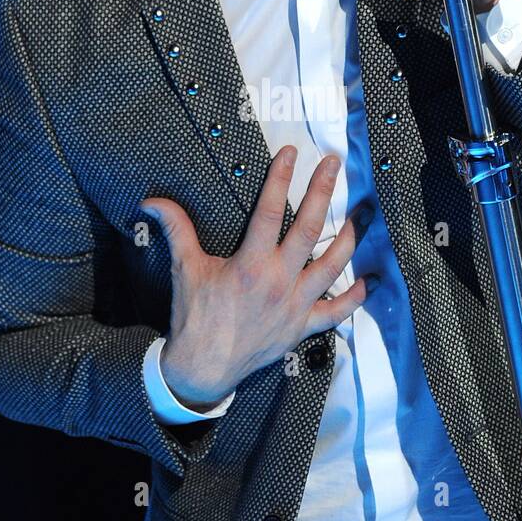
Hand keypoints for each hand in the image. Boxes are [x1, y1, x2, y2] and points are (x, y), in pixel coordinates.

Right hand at [139, 147, 374, 409]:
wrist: (202, 368)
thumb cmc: (194, 317)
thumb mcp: (184, 269)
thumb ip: (176, 229)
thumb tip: (153, 201)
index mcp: (250, 264)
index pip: (271, 211)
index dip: (281, 178)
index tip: (291, 152)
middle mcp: (279, 281)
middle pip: (309, 229)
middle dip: (323, 192)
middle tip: (333, 164)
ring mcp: (295, 305)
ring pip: (332, 265)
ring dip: (350, 237)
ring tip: (361, 213)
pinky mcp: (303, 326)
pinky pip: (336, 311)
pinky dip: (354, 297)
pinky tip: (368, 280)